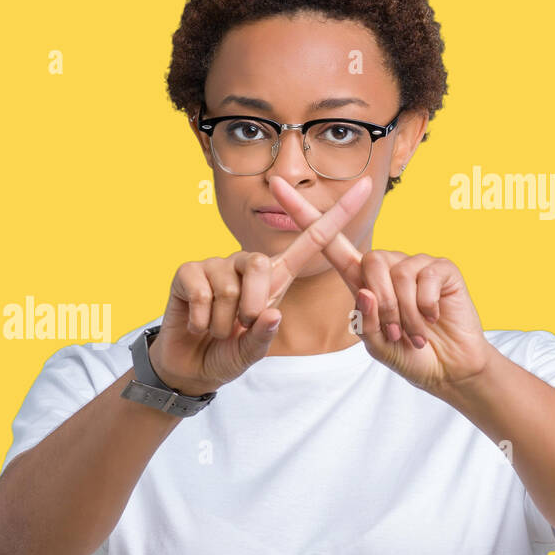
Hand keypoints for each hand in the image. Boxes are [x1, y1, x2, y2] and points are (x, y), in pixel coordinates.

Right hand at [151, 177, 373, 394]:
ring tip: (216, 328)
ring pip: (229, 286)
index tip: (366, 187)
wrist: (191, 367)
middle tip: (239, 327)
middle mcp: (247, 263)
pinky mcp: (188, 271)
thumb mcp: (252, 352)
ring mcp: (216, 264)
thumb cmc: (228, 354)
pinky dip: (201, 319)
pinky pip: (202, 293)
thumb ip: (263, 337)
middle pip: (260, 263)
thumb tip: (271, 313)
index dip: (338, 215)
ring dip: (223, 322)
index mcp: (276, 277)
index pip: (312, 240)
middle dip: (250, 307)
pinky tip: (198, 325)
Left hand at [270, 176, 495, 394]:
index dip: (302, 213)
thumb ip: (366, 320)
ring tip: (415, 332)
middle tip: (396, 333)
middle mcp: (386, 264)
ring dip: (404, 312)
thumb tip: (366, 289)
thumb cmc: (407, 354)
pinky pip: (424, 278)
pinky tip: (434, 318)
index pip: (326, 240)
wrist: (447, 368)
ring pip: (396, 273)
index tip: (275, 186)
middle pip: (369, 262)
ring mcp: (415, 262)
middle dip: (382, 306)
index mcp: (360, 278)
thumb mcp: (375, 342)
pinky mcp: (442, 267)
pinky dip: (426, 308)